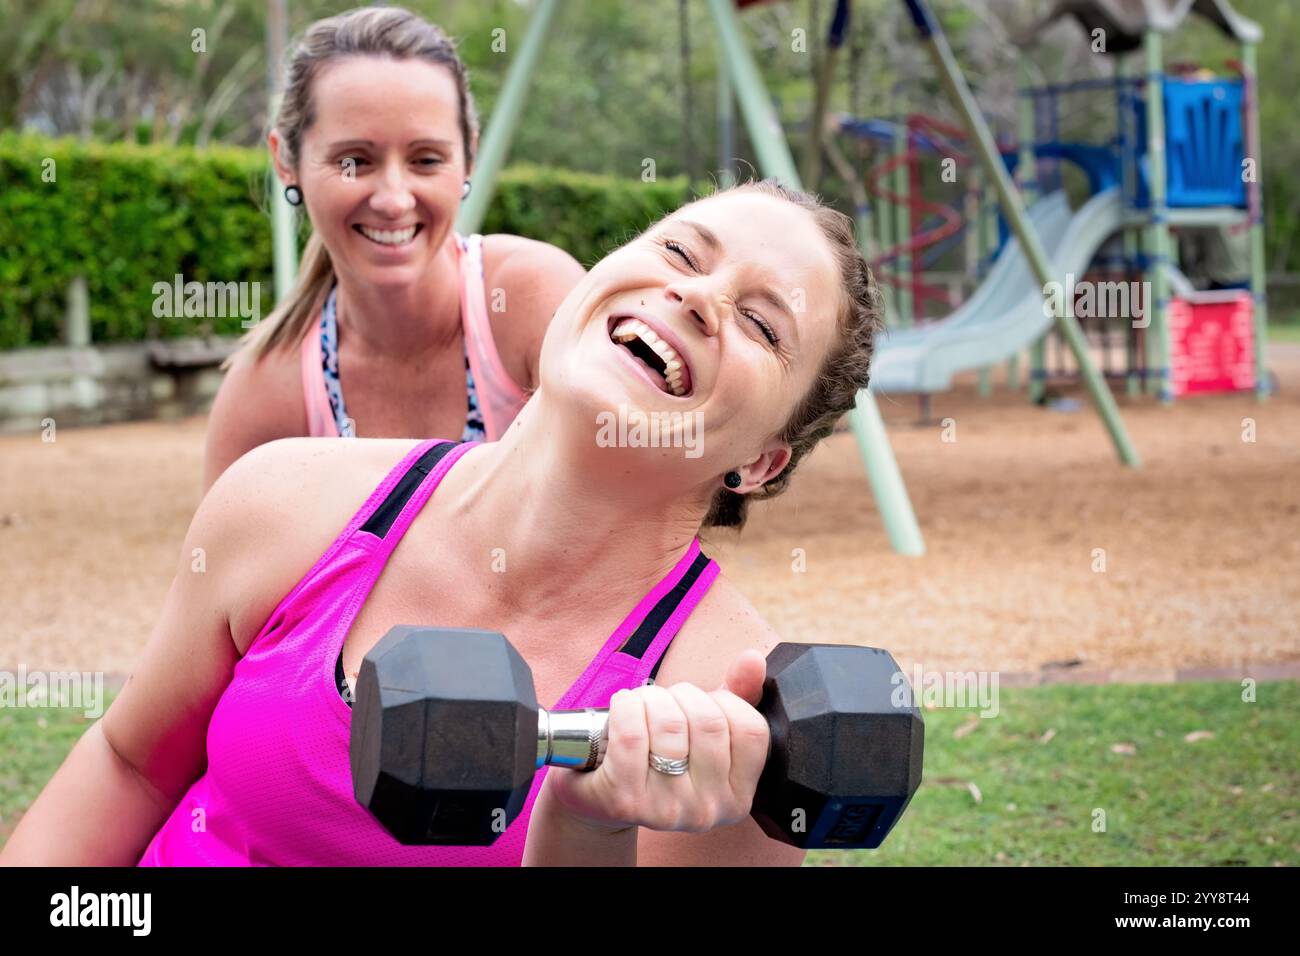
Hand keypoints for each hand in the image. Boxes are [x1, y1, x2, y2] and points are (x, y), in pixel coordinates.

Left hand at [541, 649, 770, 835]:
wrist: (600, 795)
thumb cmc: (660, 755)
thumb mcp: (704, 729)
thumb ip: (738, 694)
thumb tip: (754, 659)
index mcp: (738, 795)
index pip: (751, 729)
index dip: (724, 700)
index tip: (700, 702)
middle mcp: (708, 810)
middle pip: (708, 722)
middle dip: (681, 694)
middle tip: (664, 699)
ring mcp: (667, 810)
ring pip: (669, 724)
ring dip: (650, 698)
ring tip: (641, 703)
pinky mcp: (626, 801)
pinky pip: (631, 735)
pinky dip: (625, 707)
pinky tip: (621, 709)